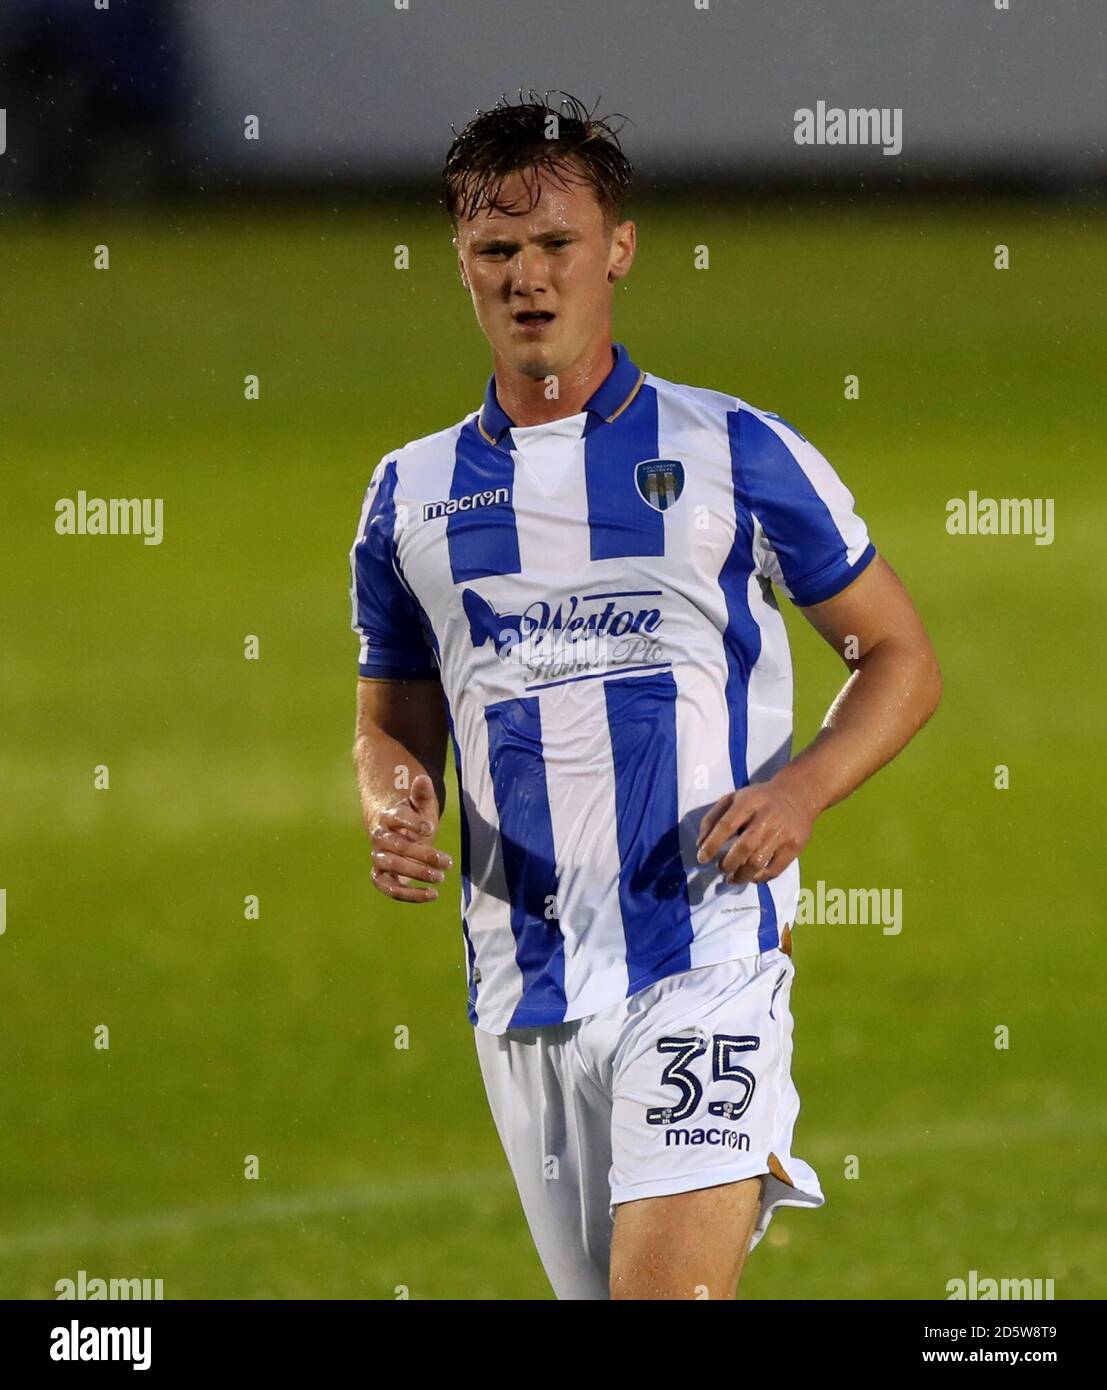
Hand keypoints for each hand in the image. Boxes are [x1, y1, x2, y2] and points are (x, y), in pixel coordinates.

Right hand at [369, 773, 452, 902]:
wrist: (397, 837)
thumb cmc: (414, 821)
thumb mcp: (421, 806)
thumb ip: (422, 794)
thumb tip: (423, 778)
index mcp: (389, 817)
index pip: (397, 817)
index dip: (412, 823)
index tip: (430, 829)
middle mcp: (380, 837)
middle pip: (398, 846)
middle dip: (424, 854)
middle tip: (448, 862)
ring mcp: (378, 858)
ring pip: (393, 866)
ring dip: (417, 873)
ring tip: (441, 877)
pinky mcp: (380, 877)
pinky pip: (389, 888)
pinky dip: (409, 895)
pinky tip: (432, 895)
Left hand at [695, 777, 814, 884]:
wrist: (798, 795)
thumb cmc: (759, 799)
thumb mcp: (733, 799)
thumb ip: (713, 818)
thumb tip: (700, 844)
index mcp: (748, 802)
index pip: (726, 825)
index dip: (712, 845)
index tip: (702, 858)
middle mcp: (766, 818)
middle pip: (743, 847)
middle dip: (727, 863)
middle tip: (720, 869)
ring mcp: (782, 833)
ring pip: (758, 862)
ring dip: (741, 875)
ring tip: (731, 878)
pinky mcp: (795, 847)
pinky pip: (775, 870)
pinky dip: (760, 879)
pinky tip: (751, 878)